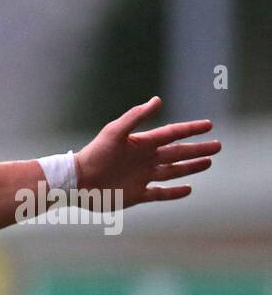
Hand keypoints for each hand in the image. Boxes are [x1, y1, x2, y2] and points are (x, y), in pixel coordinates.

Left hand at [74, 96, 219, 206]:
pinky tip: (188, 188)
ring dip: (190, 167)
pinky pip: (160, 193)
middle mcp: (145, 160)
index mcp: (142, 143)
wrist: (78, 182)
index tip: (209, 125)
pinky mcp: (137, 195)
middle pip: (177, 153)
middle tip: (218, 146)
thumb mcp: (114, 132)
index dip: (190, 129)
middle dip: (197, 149)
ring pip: (173, 172)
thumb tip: (158, 100)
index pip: (172, 134)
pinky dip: (175, 192)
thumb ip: (136, 116)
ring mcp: (142, 177)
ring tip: (208, 162)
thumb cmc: (94, 155)